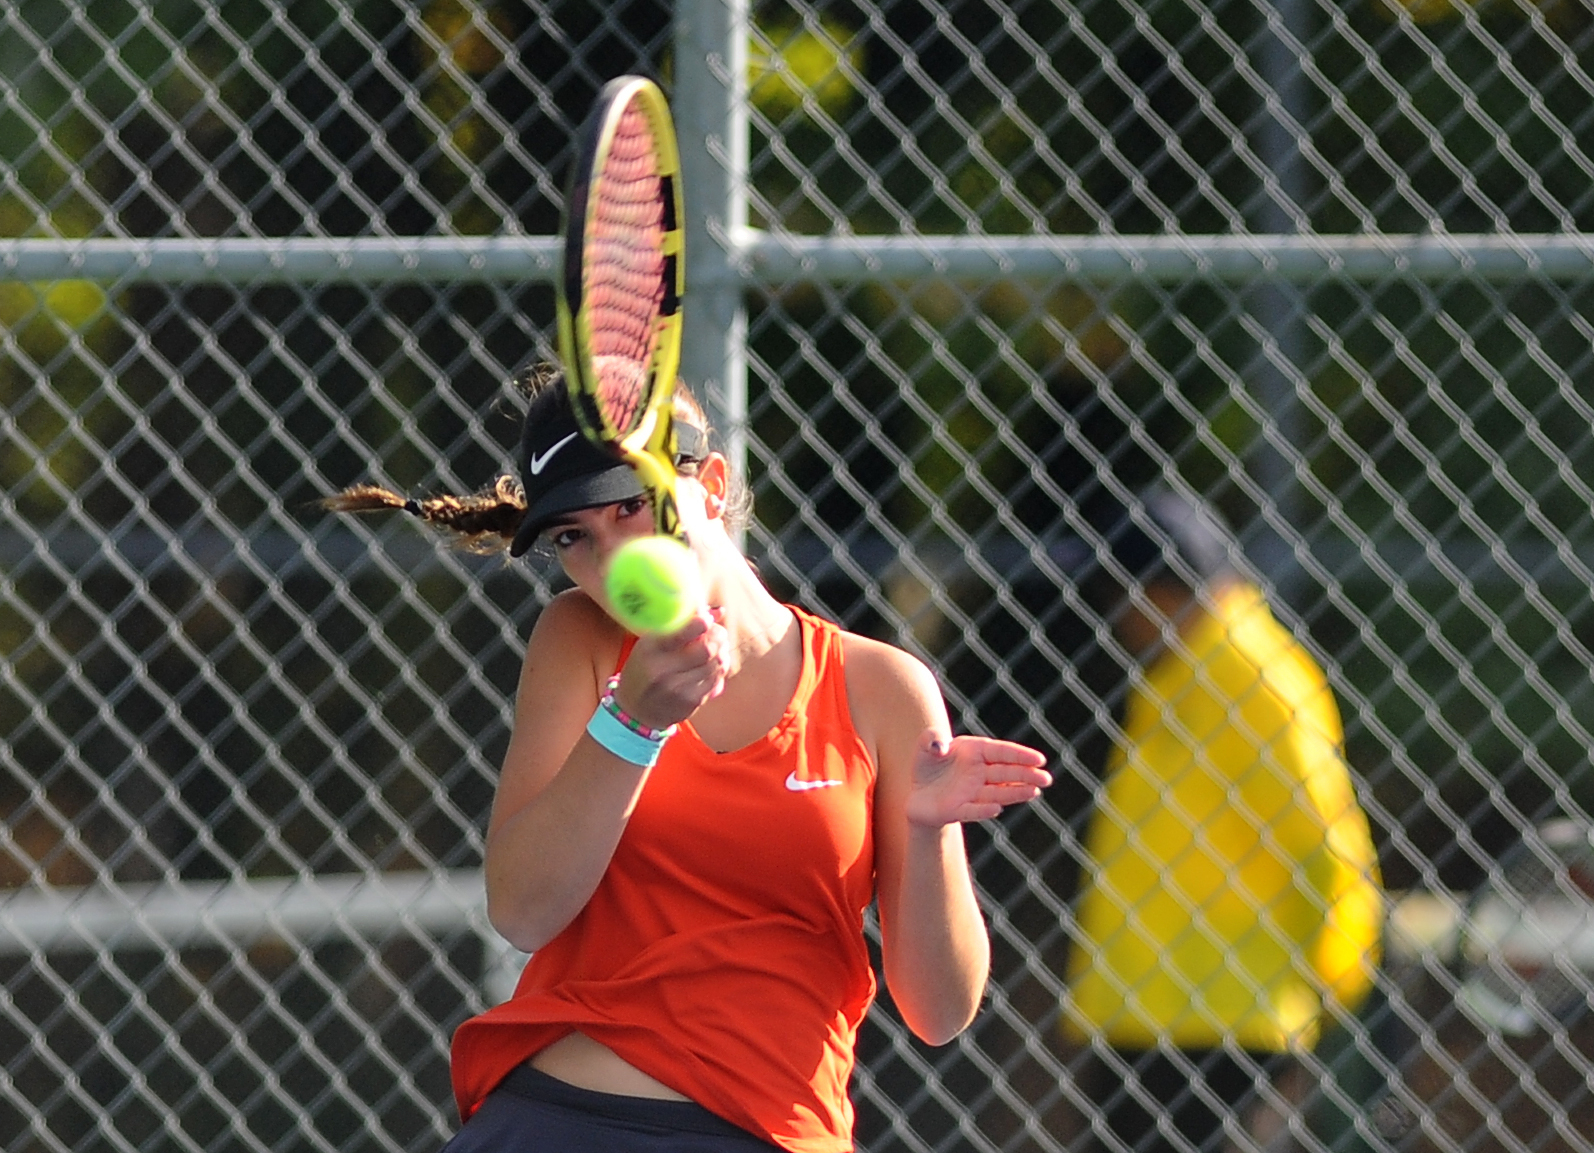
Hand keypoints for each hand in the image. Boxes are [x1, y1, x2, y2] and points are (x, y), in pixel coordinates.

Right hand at [613, 607, 728, 729]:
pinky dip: (720, 667)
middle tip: (718, 632)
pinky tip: (714, 664)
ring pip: (716, 663)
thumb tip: (717, 611)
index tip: (707, 619)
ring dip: (722, 651)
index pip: (681, 633)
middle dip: (719, 636)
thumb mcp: (651, 644)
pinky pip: (717, 679)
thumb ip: (680, 626)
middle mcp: (663, 670)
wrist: (636, 710)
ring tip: (717, 646)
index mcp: (650, 649)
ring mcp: (678, 688)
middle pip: (706, 649)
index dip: (702, 622)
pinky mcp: (691, 702)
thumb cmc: (645, 668)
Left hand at [903, 729, 1050, 827]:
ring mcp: (971, 793)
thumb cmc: (928, 764)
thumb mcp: (925, 745)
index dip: (1021, 755)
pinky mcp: (958, 810)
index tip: (1040, 760)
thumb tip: (941, 747)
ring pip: (997, 792)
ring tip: (1034, 792)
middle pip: (1006, 773)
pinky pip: (972, 810)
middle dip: (1026, 775)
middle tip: (1046, 779)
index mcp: (976, 752)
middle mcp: (978, 773)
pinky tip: (997, 808)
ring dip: (1014, 792)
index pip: (1002, 752)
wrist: (918, 793)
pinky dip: (983, 810)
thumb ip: (932, 738)